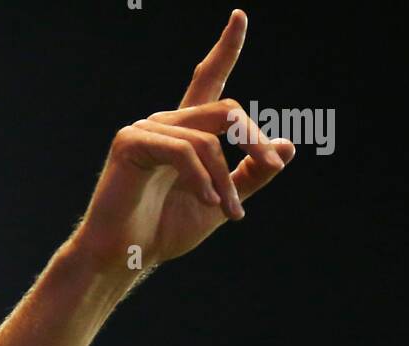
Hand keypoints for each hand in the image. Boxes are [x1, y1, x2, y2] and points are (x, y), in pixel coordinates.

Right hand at [69, 10, 293, 273]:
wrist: (120, 259)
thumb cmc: (161, 233)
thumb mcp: (219, 203)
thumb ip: (250, 175)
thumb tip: (288, 146)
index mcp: (184, 132)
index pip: (207, 80)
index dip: (225, 49)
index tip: (240, 17)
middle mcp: (165, 123)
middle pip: (226, 110)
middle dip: (255, 140)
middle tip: (272, 166)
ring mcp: (145, 129)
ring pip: (208, 138)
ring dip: (226, 178)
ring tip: (230, 213)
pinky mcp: (131, 143)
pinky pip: (183, 151)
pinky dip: (202, 177)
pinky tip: (207, 201)